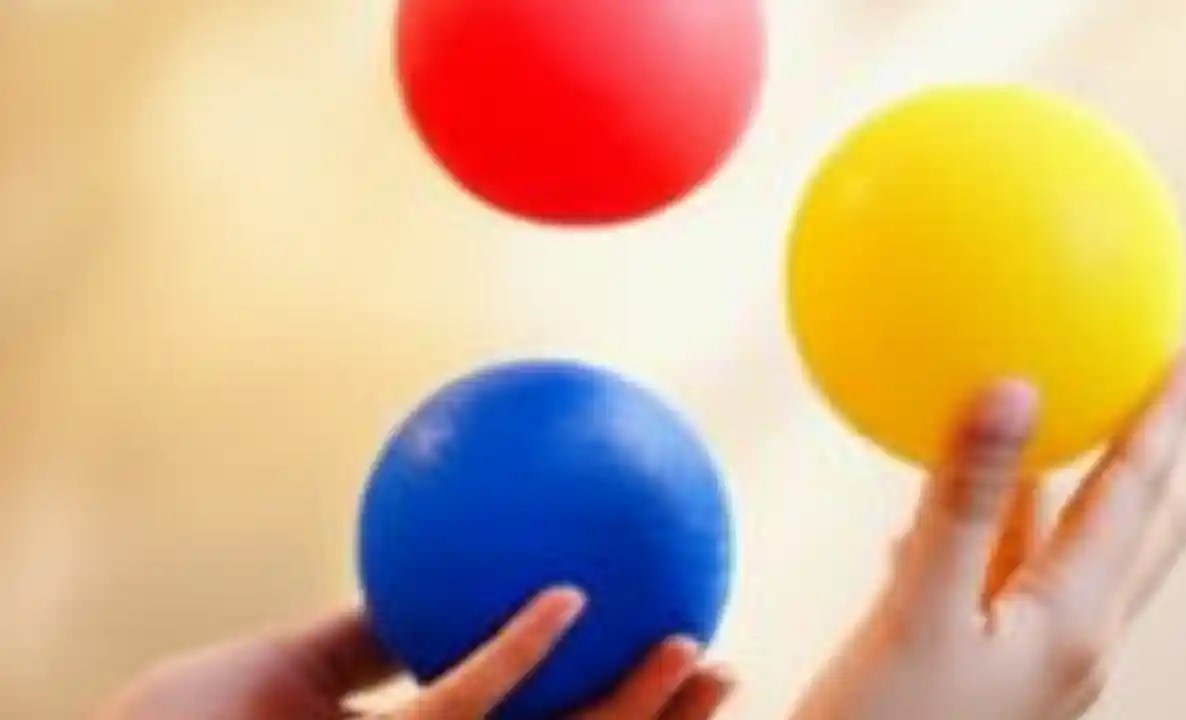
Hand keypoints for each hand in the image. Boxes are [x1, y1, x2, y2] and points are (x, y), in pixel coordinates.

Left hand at [97, 588, 733, 719]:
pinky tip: (565, 604)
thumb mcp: (291, 672)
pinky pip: (464, 706)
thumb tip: (427, 584)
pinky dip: (518, 654)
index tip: (674, 660)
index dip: (623, 717)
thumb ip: (366, 642)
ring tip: (695, 649)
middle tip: (725, 669)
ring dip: (636, 708)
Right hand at [790, 342, 1185, 719]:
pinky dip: (1000, 525)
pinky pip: (1009, 575)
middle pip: (1138, 526)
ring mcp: (1033, 656)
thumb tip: (1013, 390)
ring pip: (1073, 549)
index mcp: (1073, 621)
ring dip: (1080, 484)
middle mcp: (1071, 637)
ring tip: (1071, 423)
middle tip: (1163, 383)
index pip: (1136, 494)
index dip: (1171, 416)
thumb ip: (965, 503)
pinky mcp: (990, 663)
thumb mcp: (918, 612)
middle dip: (1156, 452)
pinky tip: (948, 506)